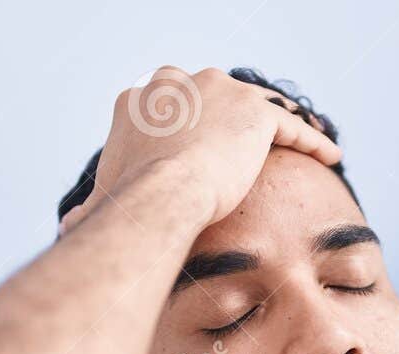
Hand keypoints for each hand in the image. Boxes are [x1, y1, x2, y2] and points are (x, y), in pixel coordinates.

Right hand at [60, 67, 341, 236]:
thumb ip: (92, 205)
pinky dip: (310, 140)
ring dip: (277, 124)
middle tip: (251, 148)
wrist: (161, 198)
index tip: (204, 147)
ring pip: (256, 105)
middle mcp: (178, 82)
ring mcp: (218, 92)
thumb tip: (68, 226)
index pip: (173, 104)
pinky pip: (291, 123)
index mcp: (140, 98)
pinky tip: (329, 157)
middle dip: (232, 117)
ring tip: (296, 146)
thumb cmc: (127, 204)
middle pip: (214, 96)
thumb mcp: (105, 198)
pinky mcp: (254, 112)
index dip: (191, 125)